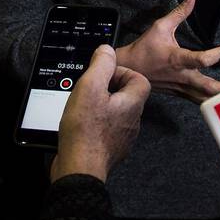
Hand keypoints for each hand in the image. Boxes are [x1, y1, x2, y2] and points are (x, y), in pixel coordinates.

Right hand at [50, 44, 149, 182]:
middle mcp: (132, 121)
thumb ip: (101, 65)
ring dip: (101, 106)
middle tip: (90, 89)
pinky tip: (80, 125)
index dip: (121, 72)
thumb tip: (106, 50)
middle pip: (127, 95)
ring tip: (83, 107)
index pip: (139, 79)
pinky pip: (107, 130)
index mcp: (132, 103)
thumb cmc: (85, 131)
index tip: (103, 75)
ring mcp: (123, 137)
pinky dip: (96, 124)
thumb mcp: (90, 87)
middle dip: (109, 88)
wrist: (79, 168)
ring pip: (117, 113)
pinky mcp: (111, 149)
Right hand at [117, 0, 219, 102]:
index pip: (200, 60)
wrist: (128, 70)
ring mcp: (181, 88)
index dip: (216, 54)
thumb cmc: (144, 48)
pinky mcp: (180, 93)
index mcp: (177, 59)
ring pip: (204, 98)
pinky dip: (212, 102)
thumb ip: (179, 13)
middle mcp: (181, 76)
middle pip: (206, 86)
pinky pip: (198, 100)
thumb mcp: (160, 27)